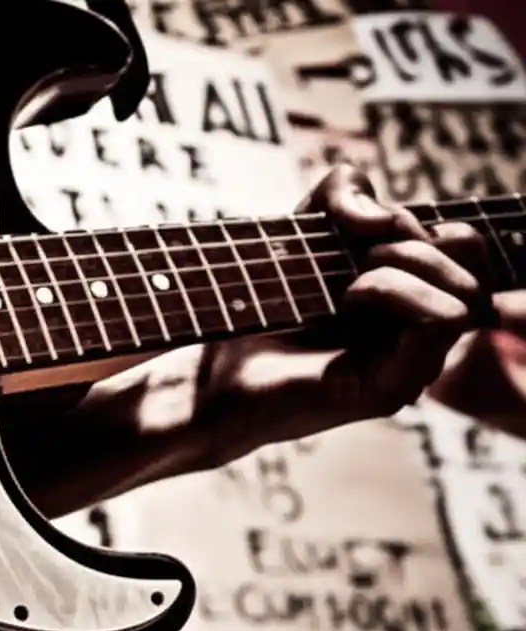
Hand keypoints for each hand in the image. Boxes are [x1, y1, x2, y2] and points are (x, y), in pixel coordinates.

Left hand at [197, 164, 502, 446]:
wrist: (209, 370)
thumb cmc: (256, 304)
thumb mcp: (301, 228)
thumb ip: (343, 193)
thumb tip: (380, 217)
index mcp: (411, 296)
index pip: (461, 242)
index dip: (411, 218)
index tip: (352, 229)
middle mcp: (421, 332)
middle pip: (471, 258)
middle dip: (411, 234)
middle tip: (353, 253)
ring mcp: (412, 363)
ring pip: (466, 292)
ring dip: (406, 263)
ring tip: (350, 279)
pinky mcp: (394, 387)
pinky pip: (440, 320)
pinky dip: (394, 290)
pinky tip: (347, 298)